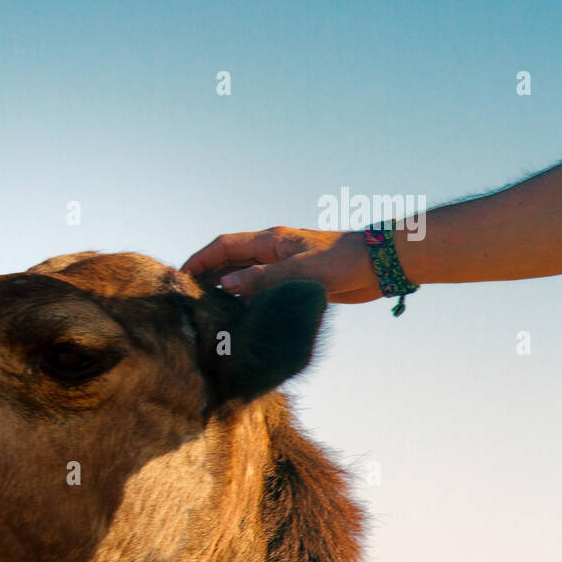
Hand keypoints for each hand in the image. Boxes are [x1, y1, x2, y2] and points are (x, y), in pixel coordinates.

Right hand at [180, 227, 382, 302]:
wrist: (380, 265)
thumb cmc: (344, 262)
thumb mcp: (300, 272)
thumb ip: (262, 279)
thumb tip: (226, 285)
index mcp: (270, 242)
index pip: (223, 246)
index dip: (200, 260)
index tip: (181, 276)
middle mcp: (272, 252)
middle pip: (229, 261)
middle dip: (207, 276)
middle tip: (189, 299)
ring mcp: (282, 267)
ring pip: (244, 277)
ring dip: (226, 291)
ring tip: (209, 312)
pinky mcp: (293, 283)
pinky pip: (261, 291)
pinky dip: (247, 302)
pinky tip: (241, 319)